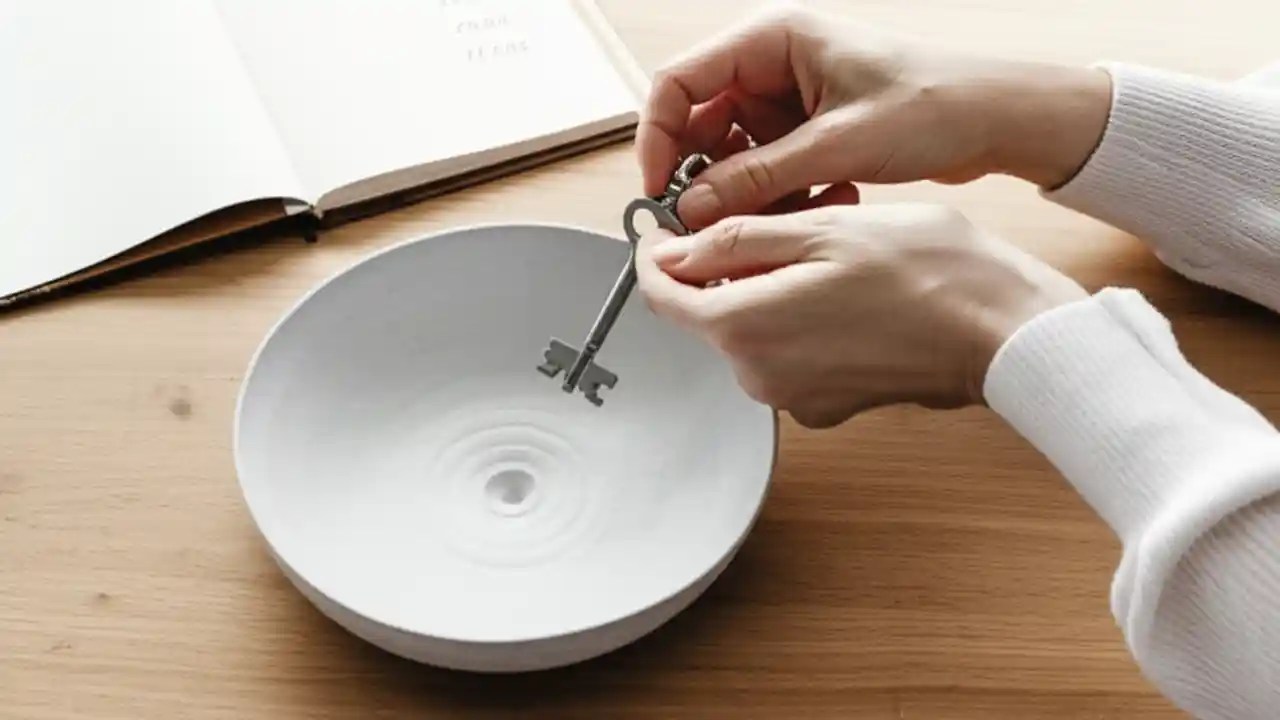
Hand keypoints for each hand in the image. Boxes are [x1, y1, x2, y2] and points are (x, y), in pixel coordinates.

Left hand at [634, 203, 1085, 427]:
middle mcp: (759, 377)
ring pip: (751, 331)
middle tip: (776, 222)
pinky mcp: (826, 405)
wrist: (1002, 332)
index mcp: (746, 329)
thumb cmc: (930, 274)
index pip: (662, 296)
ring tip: (826, 253)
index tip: (668, 229)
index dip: (658, 257)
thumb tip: (674, 251)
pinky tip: (845, 293)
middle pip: (709, 314)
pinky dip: (800, 320)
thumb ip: (734, 241)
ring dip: (767, 291)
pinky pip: (788, 355)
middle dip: (725, 267)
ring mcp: (793, 398)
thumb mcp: (820, 230)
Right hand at [636, 5, 1111, 227]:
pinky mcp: (807, 132)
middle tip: (707, 221)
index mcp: (773, 40)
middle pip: (700, 122)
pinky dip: (779, 194)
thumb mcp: (836, 145)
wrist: (996, 120)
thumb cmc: (935, 103)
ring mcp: (789, 100)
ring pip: (732, 154)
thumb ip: (757, 177)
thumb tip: (693, 206)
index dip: (658, 137)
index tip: (657, 189)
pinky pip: (767, 169)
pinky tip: (819, 203)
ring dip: (746, 192)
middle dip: (702, 175)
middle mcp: (773, 65)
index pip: (679, 82)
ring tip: (786, 212)